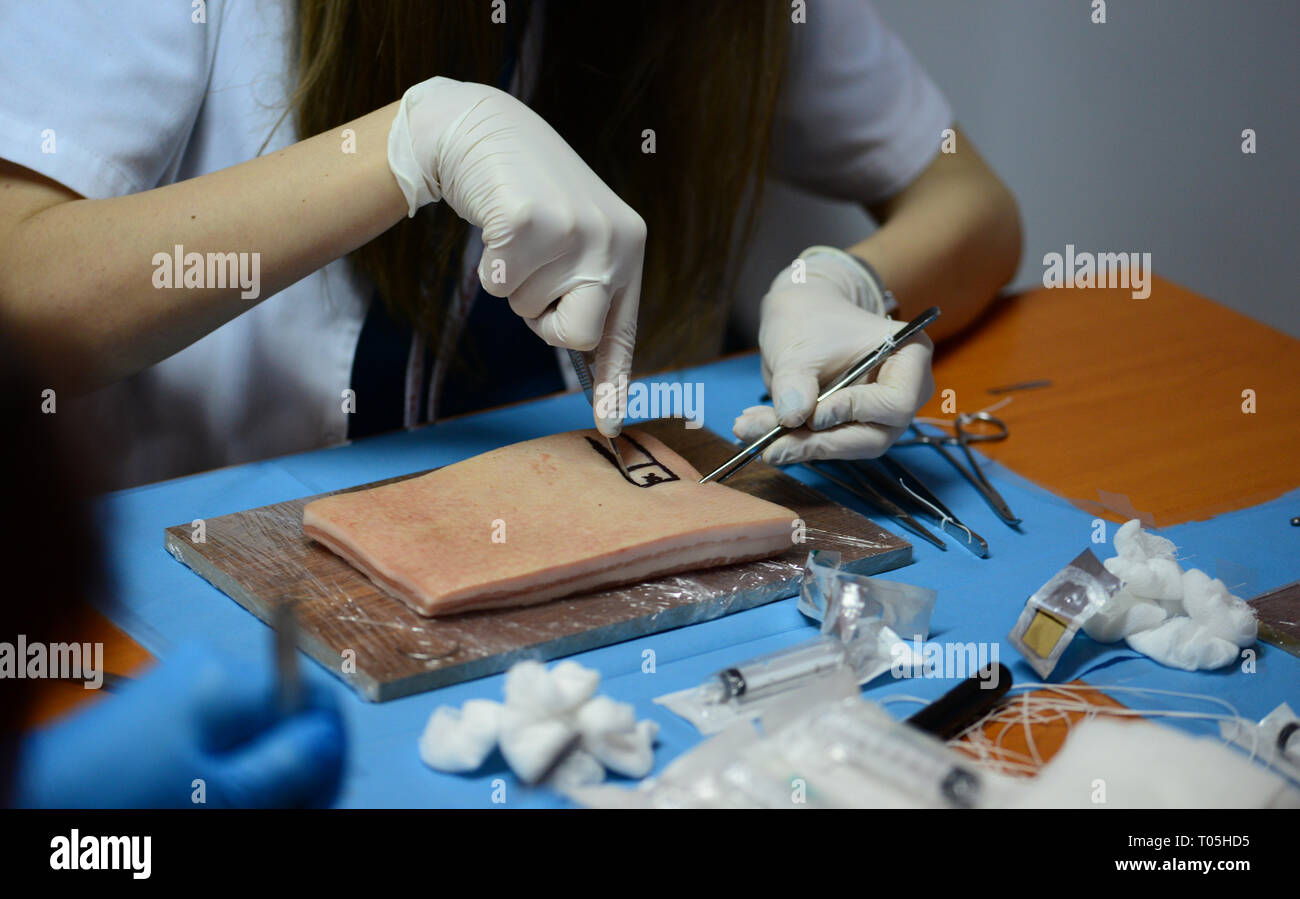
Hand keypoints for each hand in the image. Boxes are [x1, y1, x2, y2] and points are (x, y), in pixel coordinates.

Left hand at [13, 642, 345, 807]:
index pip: (317, 699)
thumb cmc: (114, 808)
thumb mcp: (220, 800)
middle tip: (279, 817)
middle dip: (289, 771)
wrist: (27, 804)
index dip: (329, 755)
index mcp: (227, 680)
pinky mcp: (152, 714)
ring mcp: (176, 689)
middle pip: (285, 718)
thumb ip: (289, 766)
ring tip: (236, 815)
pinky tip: (207, 806)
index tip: (318, 801)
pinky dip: (220, 775)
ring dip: (257, 778)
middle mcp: (206, 670)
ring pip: (251, 734)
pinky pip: (212, 740)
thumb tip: (331, 740)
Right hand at [388, 77, 644, 436]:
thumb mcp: (576, 237)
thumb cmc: (530, 196)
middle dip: (543, 319)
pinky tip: (496, 225)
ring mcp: (573, 231)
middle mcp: (613, 241)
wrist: (485, 131)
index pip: (621, 331)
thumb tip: (583, 350)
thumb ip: (587, 286)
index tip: (611, 428)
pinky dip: (487, 265)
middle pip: (573, 333)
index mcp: (630, 248)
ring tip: (517, 235)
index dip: (614, 384)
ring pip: (526, 309)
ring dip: (512, 283)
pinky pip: (497, 286)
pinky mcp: (530, 223)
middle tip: (536, 270)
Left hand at [733, 253, 933, 463]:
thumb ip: (795, 382)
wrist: (800, 314)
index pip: (896, 403)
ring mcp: (880, 415)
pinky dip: (792, 442)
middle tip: (771, 445)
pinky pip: (827, 444)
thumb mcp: (797, 346)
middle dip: (818, 442)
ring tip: (751, 431)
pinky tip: (757, 431)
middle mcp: (904, 393)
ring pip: (846, 446)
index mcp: (909, 358)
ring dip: (798, 445)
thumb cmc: (809, 317)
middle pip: (872, 436)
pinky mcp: (852, 428)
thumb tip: (791, 419)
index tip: (814, 415)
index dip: (856, 412)